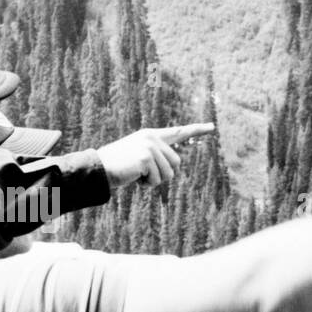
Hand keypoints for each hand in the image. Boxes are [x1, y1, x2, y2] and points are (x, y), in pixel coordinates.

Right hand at [97, 123, 215, 187]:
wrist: (99, 169)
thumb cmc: (117, 166)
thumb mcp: (137, 158)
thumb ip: (156, 158)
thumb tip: (173, 167)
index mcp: (151, 135)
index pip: (178, 132)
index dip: (196, 130)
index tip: (212, 127)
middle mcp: (152, 138)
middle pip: (176, 163)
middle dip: (161, 174)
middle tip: (140, 172)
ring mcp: (150, 147)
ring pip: (169, 174)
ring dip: (153, 180)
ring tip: (136, 174)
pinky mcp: (146, 158)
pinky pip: (158, 179)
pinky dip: (146, 184)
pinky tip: (134, 176)